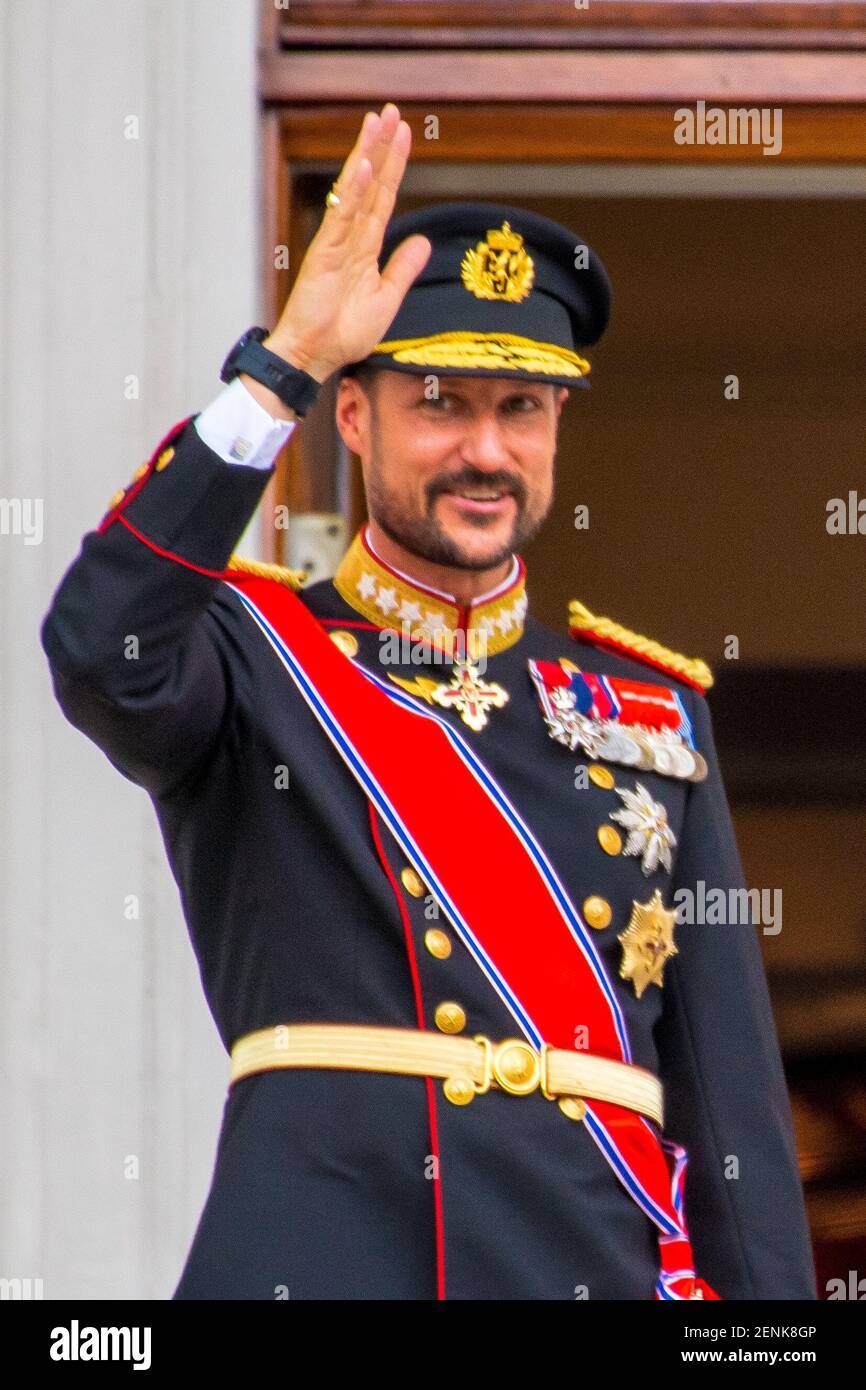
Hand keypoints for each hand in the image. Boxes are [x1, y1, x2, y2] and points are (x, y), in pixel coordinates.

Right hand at [266, 103, 431, 382]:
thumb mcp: (386, 299)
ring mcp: (335, 243)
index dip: (395, 166)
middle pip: (370, 184)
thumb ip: (402, 269)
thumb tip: (423, 242)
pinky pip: (341, 217)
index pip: (383, 198)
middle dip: (381, 147)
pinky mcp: (323, 254)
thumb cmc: (344, 334)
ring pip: (355, 191)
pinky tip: (364, 166)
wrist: (317, 357)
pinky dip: (352, 192)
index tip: (405, 134)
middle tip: (392, 111)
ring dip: (367, 155)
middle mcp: (350, 238)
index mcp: (365, 247)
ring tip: (377, 122)